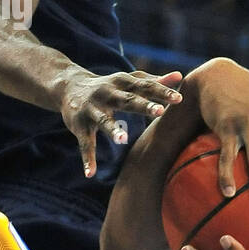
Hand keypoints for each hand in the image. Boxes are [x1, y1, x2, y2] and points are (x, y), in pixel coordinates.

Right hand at [61, 69, 183, 176]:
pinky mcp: (79, 126)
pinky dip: (87, 159)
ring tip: (123, 139)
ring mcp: (91, 110)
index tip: (178, 98)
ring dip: (113, 129)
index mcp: (122, 82)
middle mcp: (106, 93)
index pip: (145, 86)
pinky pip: (84, 144)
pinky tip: (90, 173)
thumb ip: (153, 81)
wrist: (68, 86)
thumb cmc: (109, 86)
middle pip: (127, 100)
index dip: (161, 91)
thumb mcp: (128, 81)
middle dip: (143, 105)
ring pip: (103, 120)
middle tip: (159, 111)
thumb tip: (179, 75)